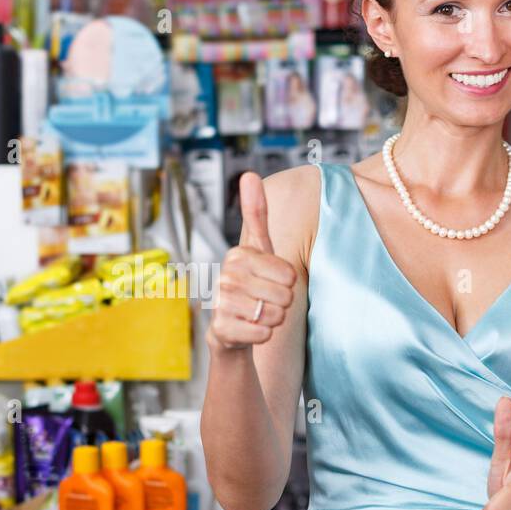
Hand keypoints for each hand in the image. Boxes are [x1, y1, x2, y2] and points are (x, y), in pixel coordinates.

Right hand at [207, 171, 296, 350]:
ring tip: (257, 314)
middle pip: (285, 295)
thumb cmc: (251, 285)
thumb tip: (250, 174)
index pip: (289, 274)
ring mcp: (220, 303)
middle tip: (264, 301)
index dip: (288, 283)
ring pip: (275, 315)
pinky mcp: (221, 329)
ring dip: (272, 319)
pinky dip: (263, 335)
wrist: (231, 329)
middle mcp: (226, 277)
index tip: (270, 282)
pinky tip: (249, 329)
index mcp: (238, 255)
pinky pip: (263, 334)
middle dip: (282, 303)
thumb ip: (256, 213)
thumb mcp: (258, 250)